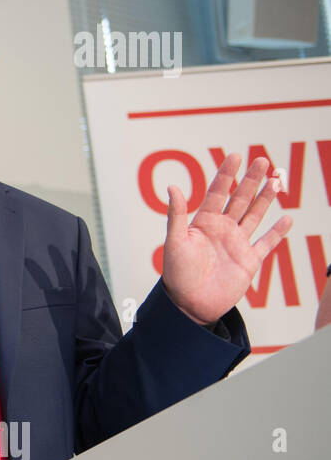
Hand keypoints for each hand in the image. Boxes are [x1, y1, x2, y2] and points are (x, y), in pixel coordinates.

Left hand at [162, 153, 293, 325]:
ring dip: (266, 199)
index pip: (218, 192)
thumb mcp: (175, 241)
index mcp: (204, 222)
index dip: (227, 175)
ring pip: (255, 215)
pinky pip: (266, 243)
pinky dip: (277, 232)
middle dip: (252, 180)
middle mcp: (222, 229)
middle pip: (240, 199)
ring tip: (277, 180)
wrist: (190, 304)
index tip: (236, 156)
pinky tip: (287, 219)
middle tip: (264, 160)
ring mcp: (237, 244)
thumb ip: (177, 215)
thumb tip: (172, 186)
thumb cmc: (177, 273)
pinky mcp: (249, 261)